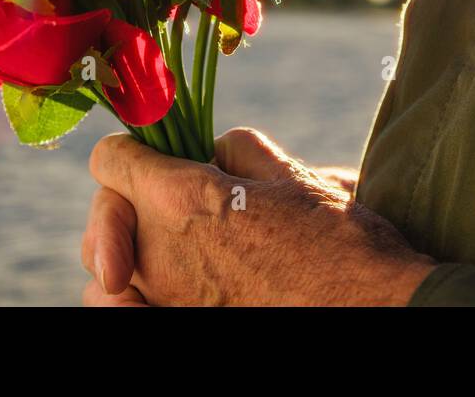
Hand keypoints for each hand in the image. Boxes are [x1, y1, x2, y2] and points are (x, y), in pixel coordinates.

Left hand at [80, 127, 433, 305]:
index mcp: (180, 196)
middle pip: (103, 215)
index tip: (155, 156)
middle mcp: (158, 251)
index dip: (132, 150)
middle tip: (166, 204)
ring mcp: (164, 298)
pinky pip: (124, 311)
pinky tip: (156, 290)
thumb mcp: (289, 174)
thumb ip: (233, 150)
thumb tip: (213, 153)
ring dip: (123, 257)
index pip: (110, 159)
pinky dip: (131, 298)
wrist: (372, 307)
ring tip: (160, 251)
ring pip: (102, 275)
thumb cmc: (339, 240)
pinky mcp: (178, 324)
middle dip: (127, 203)